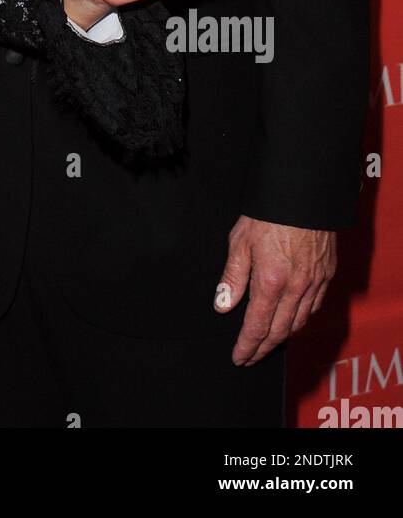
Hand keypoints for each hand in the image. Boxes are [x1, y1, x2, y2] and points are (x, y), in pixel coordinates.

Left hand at [215, 216, 336, 364]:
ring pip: (299, 322)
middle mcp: (296, 288)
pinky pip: (314, 307)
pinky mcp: (327, 274)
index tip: (239, 357)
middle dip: (263, 348)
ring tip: (268, 343)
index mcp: (271, 281)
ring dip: (283, 337)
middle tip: (251, 357)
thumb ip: (233, 277)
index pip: (257, 326)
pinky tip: (293, 320)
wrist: (304, 193)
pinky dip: (301, 320)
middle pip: (280, 331)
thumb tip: (222, 306)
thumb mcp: (240, 240)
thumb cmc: (268, 212)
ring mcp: (314, 282)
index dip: (247, 345)